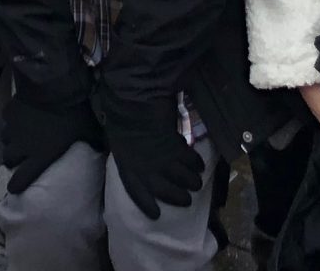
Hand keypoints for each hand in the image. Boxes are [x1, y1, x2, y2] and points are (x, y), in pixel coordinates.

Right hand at [1, 87, 100, 194]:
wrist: (54, 87)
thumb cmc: (73, 114)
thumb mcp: (88, 132)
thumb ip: (93, 143)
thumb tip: (104, 149)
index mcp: (40, 156)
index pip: (23, 178)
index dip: (17, 185)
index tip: (13, 189)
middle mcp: (23, 146)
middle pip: (8, 159)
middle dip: (11, 161)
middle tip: (17, 159)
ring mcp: (13, 128)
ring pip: (4, 140)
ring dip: (10, 141)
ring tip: (16, 138)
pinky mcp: (9, 111)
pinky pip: (6, 120)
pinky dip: (11, 120)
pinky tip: (17, 116)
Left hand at [100, 98, 204, 219]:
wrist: (133, 104)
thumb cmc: (123, 119)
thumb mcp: (120, 140)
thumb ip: (129, 154)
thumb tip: (136, 160)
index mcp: (127, 167)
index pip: (136, 191)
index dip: (146, 204)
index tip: (156, 215)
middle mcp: (146, 169)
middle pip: (163, 190)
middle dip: (177, 197)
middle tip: (187, 201)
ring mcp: (161, 160)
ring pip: (181, 177)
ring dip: (191, 182)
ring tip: (197, 184)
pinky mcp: (175, 148)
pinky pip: (189, 160)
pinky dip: (196, 164)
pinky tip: (200, 165)